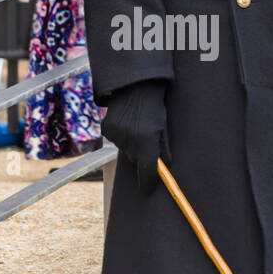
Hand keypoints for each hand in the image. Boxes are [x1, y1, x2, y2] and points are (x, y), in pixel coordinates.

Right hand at [101, 78, 170, 194]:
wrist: (135, 85)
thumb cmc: (154, 106)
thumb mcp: (163, 127)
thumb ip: (164, 149)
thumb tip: (166, 167)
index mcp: (147, 142)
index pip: (147, 171)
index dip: (148, 181)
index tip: (148, 188)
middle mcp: (130, 142)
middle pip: (136, 160)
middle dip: (142, 155)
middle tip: (146, 138)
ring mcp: (116, 136)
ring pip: (125, 149)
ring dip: (131, 143)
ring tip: (136, 125)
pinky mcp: (106, 130)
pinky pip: (115, 140)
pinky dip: (121, 135)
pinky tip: (125, 122)